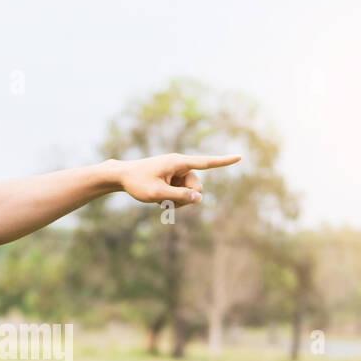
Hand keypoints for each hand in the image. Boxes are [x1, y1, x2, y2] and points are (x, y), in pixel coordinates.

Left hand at [116, 152, 241, 206]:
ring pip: (189, 193)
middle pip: (197, 188)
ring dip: (177, 201)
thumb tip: (200, 199)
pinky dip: (172, 199)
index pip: (206, 162)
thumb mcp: (157, 194)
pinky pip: (182, 193)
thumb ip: (179, 197)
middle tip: (166, 203)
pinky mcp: (173, 178)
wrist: (121, 176)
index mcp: (179, 163)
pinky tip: (158, 198)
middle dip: (186, 199)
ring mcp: (177, 172)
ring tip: (159, 200)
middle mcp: (181, 165)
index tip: (239, 157)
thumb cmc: (137, 183)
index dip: (223, 161)